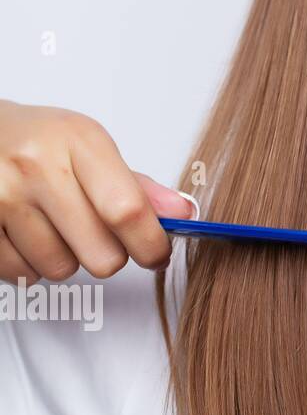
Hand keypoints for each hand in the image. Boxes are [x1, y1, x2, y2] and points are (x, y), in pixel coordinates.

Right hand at [0, 100, 192, 282]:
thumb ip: (137, 184)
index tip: (158, 254)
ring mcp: (2, 197)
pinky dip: (33, 264)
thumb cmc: (40, 140)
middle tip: (102, 236)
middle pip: (100, 253)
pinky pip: (22, 274)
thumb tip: (182, 213)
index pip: (127, 210)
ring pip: (61, 269)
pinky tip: (30, 235)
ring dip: (68, 259)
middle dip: (111, 255)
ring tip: (58, 226)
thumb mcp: (91, 146)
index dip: (151, 244)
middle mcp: (38, 168)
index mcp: (79, 142)